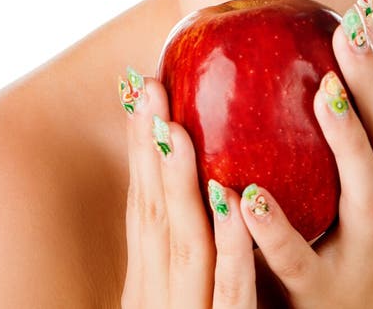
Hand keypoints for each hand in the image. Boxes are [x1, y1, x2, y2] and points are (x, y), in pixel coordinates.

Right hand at [117, 70, 258, 308]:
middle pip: (152, 214)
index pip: (143, 205)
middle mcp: (159, 297)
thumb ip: (192, 253)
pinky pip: (231, 290)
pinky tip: (233, 201)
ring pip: (184, 243)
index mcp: (149, 284)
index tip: (139, 91)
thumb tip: (208, 183)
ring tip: (175, 128)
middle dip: (148, 147)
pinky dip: (230, 244)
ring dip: (178, 182)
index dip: (139, 149)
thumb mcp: (182, 300)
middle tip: (148, 85)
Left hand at [229, 0, 372, 308]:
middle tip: (351, 31)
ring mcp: (368, 255)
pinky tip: (243, 196)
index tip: (368, 8)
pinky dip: (275, 229)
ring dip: (348, 141)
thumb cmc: (372, 259)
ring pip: (365, 194)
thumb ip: (359, 149)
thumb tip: (325, 78)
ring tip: (325, 94)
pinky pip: (300, 263)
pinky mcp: (328, 298)